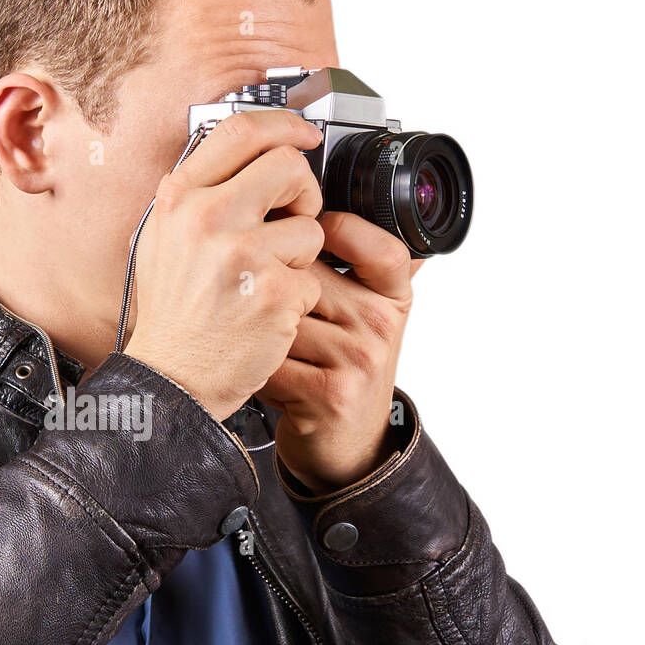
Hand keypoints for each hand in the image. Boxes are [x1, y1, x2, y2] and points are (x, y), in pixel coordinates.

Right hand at [124, 110, 325, 421]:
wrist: (170, 380)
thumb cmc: (172, 316)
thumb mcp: (164, 240)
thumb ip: (201, 196)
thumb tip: (252, 159)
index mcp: (180, 199)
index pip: (241, 130)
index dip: (283, 126)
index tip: (304, 136)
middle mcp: (208, 219)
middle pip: (289, 167)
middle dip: (303, 193)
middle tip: (294, 219)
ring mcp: (242, 255)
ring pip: (310, 229)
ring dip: (300, 259)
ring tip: (266, 283)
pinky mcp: (274, 293)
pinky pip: (313, 280)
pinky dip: (298, 301)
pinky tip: (266, 315)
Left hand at [259, 211, 421, 491]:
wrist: (344, 446)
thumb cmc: (340, 369)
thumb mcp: (363, 314)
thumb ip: (356, 265)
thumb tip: (330, 198)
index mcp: (393, 297)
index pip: (383, 249)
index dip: (346, 232)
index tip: (312, 231)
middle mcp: (382, 325)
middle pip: (309, 276)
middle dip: (270, 284)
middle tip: (252, 296)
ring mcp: (359, 360)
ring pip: (281, 315)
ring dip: (253, 326)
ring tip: (251, 337)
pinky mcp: (330, 393)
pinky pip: (271, 355)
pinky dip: (250, 360)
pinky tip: (253, 366)